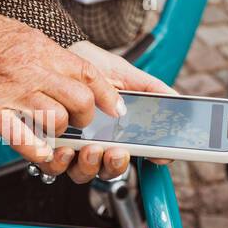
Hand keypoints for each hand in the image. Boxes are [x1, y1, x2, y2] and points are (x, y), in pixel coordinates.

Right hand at [0, 8, 124, 168]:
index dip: (107, 94)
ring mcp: (12, 92)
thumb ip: (50, 56)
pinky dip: (35, 148)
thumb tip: (74, 72)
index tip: (115, 108)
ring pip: (56, 120)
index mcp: (43, 52)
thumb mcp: (26, 36)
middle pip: (79, 100)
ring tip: (53, 130)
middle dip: (85, 117)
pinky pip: (21, 136)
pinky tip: (41, 151)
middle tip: (80, 122)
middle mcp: (33, 72)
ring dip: (60, 131)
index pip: (89, 74)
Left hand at [54, 41, 176, 183]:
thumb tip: (178, 103)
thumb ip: (153, 90)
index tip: (150, 154)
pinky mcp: (49, 147)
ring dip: (89, 165)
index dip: (143, 159)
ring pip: (83, 173)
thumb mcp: (127, 75)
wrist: (63, 54)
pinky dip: (60, 162)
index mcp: (117, 135)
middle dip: (114, 165)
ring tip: (89, 149)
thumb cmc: (94, 67)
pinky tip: (64, 149)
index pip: (132, 155)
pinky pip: (54, 166)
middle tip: (115, 152)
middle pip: (108, 170)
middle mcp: (96, 146)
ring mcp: (73, 149)